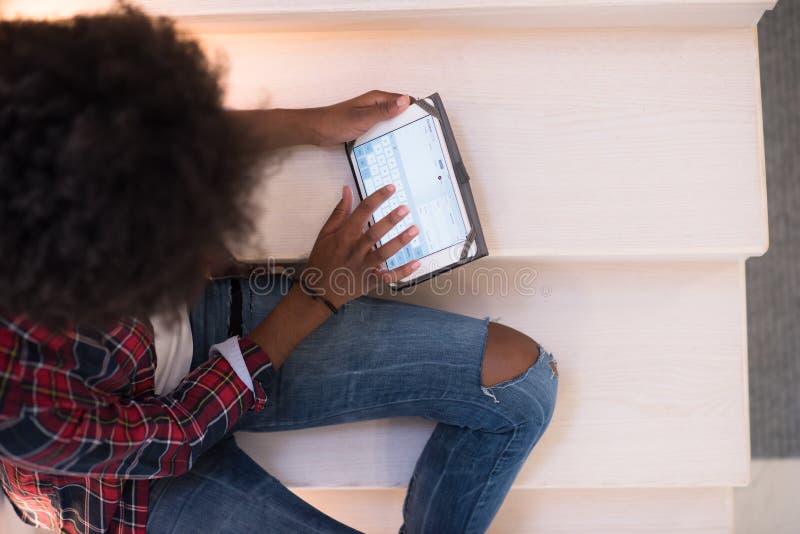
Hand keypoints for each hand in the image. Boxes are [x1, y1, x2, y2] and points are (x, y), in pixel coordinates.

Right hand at [302, 184, 420, 306]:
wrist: (318, 290)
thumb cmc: (322, 259)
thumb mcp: (325, 234)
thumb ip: (339, 212)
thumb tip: (347, 190)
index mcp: (344, 236)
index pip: (361, 212)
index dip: (377, 198)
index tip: (390, 189)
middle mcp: (354, 250)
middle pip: (374, 233)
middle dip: (390, 221)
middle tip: (404, 209)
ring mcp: (363, 267)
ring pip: (383, 254)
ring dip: (399, 242)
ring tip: (414, 230)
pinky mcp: (370, 281)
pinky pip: (388, 277)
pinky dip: (403, 271)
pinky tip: (417, 262)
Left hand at [312, 90, 411, 145]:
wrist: (317, 131)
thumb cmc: (336, 122)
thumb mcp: (363, 118)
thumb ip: (384, 110)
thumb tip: (405, 101)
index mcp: (377, 99)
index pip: (404, 100)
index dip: (415, 109)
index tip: (426, 121)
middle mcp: (376, 105)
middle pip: (399, 111)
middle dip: (409, 121)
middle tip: (420, 137)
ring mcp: (371, 116)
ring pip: (391, 122)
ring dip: (399, 130)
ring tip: (410, 143)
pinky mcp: (367, 126)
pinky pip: (382, 130)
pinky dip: (388, 135)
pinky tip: (393, 146)